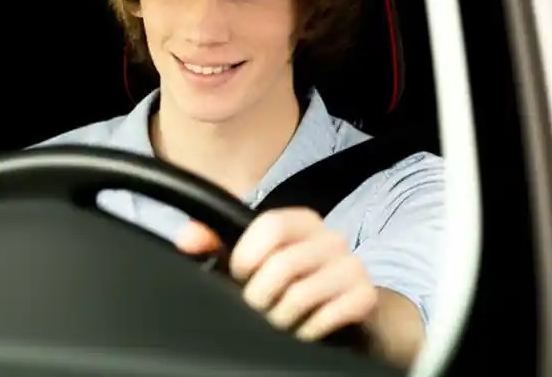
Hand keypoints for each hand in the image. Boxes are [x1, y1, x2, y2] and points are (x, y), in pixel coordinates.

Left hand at [176, 207, 376, 341]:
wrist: (345, 310)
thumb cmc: (291, 281)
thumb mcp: (252, 259)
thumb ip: (215, 243)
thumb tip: (186, 240)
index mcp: (302, 221)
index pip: (270, 225)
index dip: (246, 256)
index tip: (238, 276)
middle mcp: (332, 238)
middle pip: (283, 265)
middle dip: (259, 295)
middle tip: (256, 308)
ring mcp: (353, 267)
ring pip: (301, 294)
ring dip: (279, 317)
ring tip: (275, 322)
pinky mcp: (365, 297)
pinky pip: (327, 316)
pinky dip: (306, 330)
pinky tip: (300, 331)